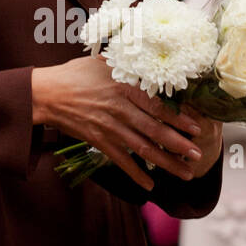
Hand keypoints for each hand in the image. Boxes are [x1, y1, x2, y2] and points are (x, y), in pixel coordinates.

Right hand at [33, 56, 213, 190]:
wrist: (46, 94)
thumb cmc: (76, 74)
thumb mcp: (104, 62)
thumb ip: (129, 65)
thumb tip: (152, 60)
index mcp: (124, 87)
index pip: (157, 106)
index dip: (179, 119)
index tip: (197, 129)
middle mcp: (119, 109)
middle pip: (154, 130)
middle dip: (179, 145)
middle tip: (198, 155)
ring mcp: (108, 127)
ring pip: (142, 149)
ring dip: (166, 163)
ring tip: (185, 173)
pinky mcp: (98, 141)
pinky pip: (121, 161)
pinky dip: (135, 174)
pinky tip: (150, 185)